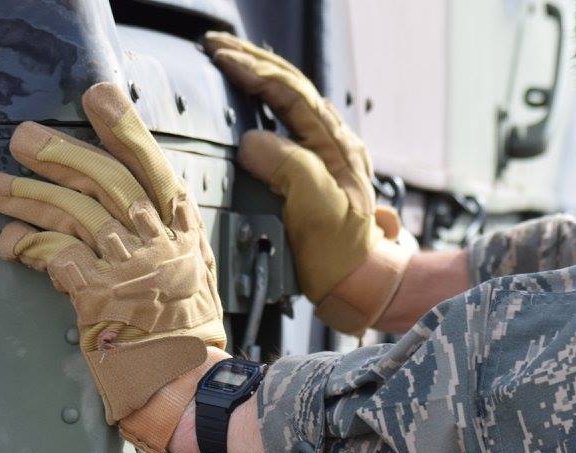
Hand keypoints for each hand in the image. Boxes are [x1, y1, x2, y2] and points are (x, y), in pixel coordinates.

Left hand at [0, 82, 226, 452]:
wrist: (184, 387)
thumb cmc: (184, 338)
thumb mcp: (189, 275)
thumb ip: (163, 237)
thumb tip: (127, 206)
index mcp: (182, 235)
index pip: (154, 168)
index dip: (125, 129)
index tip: (99, 95)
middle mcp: (159, 244)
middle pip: (105, 180)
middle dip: (59, 153)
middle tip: (23, 138)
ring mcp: (130, 268)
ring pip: (73, 212)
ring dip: (27, 196)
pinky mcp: (99, 295)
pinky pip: (54, 255)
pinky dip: (26, 244)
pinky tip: (7, 242)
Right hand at [204, 33, 412, 333]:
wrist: (358, 283)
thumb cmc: (339, 252)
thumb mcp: (314, 208)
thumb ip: (287, 166)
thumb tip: (251, 140)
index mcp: (335, 146)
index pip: (291, 92)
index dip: (254, 72)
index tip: (220, 58)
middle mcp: (335, 143)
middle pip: (293, 86)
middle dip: (254, 62)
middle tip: (217, 47)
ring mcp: (328, 155)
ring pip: (293, 100)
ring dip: (261, 76)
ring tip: (230, 61)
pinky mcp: (318, 171)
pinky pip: (291, 122)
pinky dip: (268, 102)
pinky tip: (255, 101)